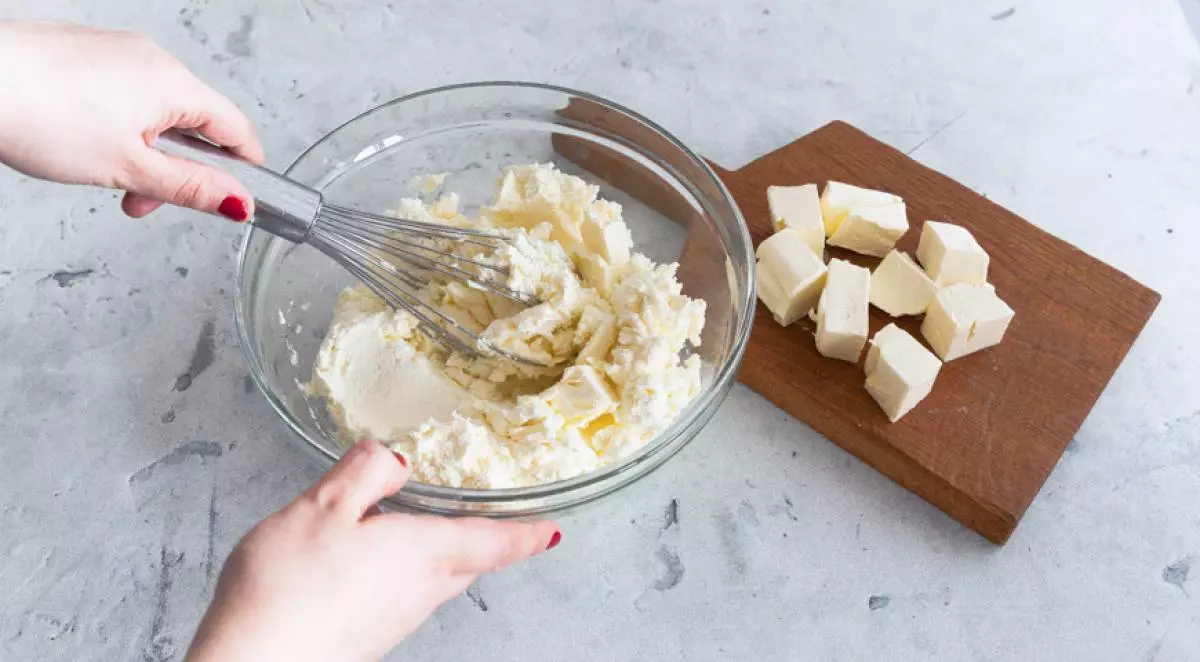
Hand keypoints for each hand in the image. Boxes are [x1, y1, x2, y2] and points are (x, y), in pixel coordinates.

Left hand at [0, 20, 261, 219]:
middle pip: (194, 123)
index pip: (236, 129)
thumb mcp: (128, 168)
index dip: (243, 168)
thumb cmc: (40, 114)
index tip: (237, 195)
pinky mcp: (86, 53)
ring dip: (145, 151)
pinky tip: (82, 142)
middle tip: (143, 201)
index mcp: (175, 84)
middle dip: (178, 169)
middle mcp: (153, 59)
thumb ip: (190, 188)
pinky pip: (123, 94)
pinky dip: (116, 125)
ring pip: (156, 111)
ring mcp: (118, 52)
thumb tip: (238, 203)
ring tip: (105, 174)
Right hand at [185, 441, 560, 661]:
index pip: (493, 540)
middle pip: (469, 563)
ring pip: (438, 581)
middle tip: (505, 523)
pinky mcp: (370, 635)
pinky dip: (408, 574)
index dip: (526, 533)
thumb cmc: (288, 588)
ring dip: (446, 556)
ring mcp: (397, 619)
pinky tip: (377, 563)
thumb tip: (394, 458)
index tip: (551, 529)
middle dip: (489, 542)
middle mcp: (420, 591)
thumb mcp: (322, 507)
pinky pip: (405, 597)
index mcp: (421, 553)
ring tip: (438, 530)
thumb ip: (364, 475)